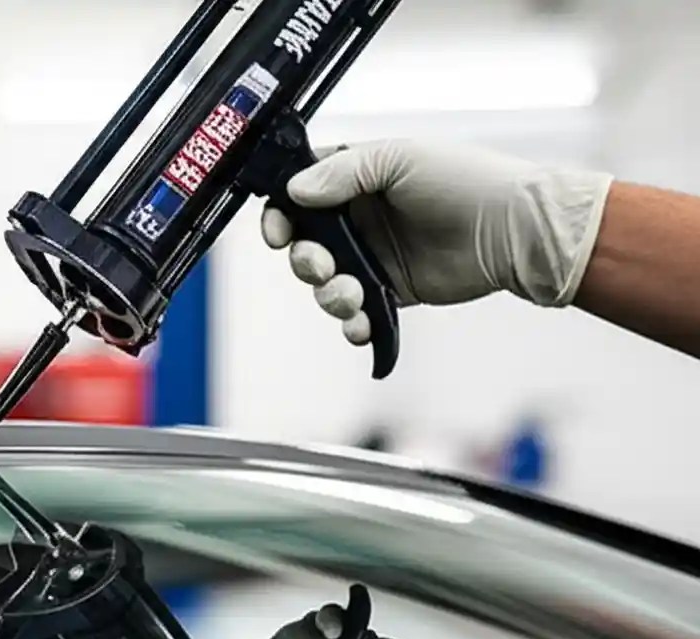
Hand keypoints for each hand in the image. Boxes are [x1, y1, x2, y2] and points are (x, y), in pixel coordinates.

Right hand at [262, 140, 613, 345]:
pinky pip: (357, 313)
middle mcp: (360, 219)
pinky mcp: (392, 291)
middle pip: (305, 246)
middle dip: (305, 262)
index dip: (281, 217)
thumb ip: (342, 173)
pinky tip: (362, 323)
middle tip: (323, 267)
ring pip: (326, 285)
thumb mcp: (399, 159)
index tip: (279, 233)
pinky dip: (353, 323)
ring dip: (329, 296)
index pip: (298, 197)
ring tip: (352, 296)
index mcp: (356, 180)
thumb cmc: (465, 182)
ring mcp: (374, 257)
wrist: (514, 229)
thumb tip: (295, 191)